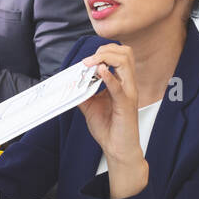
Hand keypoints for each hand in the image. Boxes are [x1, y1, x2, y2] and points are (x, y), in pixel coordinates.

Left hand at [76, 44, 148, 198]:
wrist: (117, 148)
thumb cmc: (108, 128)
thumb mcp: (89, 105)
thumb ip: (82, 92)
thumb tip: (69, 82)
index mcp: (122, 82)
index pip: (119, 55)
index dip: (103, 51)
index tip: (86, 60)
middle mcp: (128, 85)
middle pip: (126, 53)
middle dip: (106, 50)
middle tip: (89, 60)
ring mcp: (129, 93)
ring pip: (126, 63)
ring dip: (106, 58)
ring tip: (92, 64)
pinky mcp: (126, 105)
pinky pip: (120, 88)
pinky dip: (110, 78)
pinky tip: (100, 72)